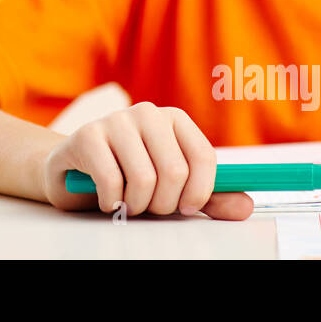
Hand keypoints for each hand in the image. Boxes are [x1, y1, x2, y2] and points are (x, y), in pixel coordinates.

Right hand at [42, 101, 252, 218]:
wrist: (74, 172)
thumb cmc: (129, 179)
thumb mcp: (174, 190)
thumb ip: (210, 198)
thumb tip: (246, 206)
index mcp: (174, 119)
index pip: (203, 156)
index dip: (200, 192)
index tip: (187, 208)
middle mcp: (147, 113)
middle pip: (175, 171)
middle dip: (164, 203)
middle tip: (149, 207)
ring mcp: (115, 120)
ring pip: (143, 178)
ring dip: (136, 206)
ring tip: (127, 203)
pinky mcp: (86, 135)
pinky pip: (111, 180)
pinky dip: (111, 201)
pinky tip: (106, 198)